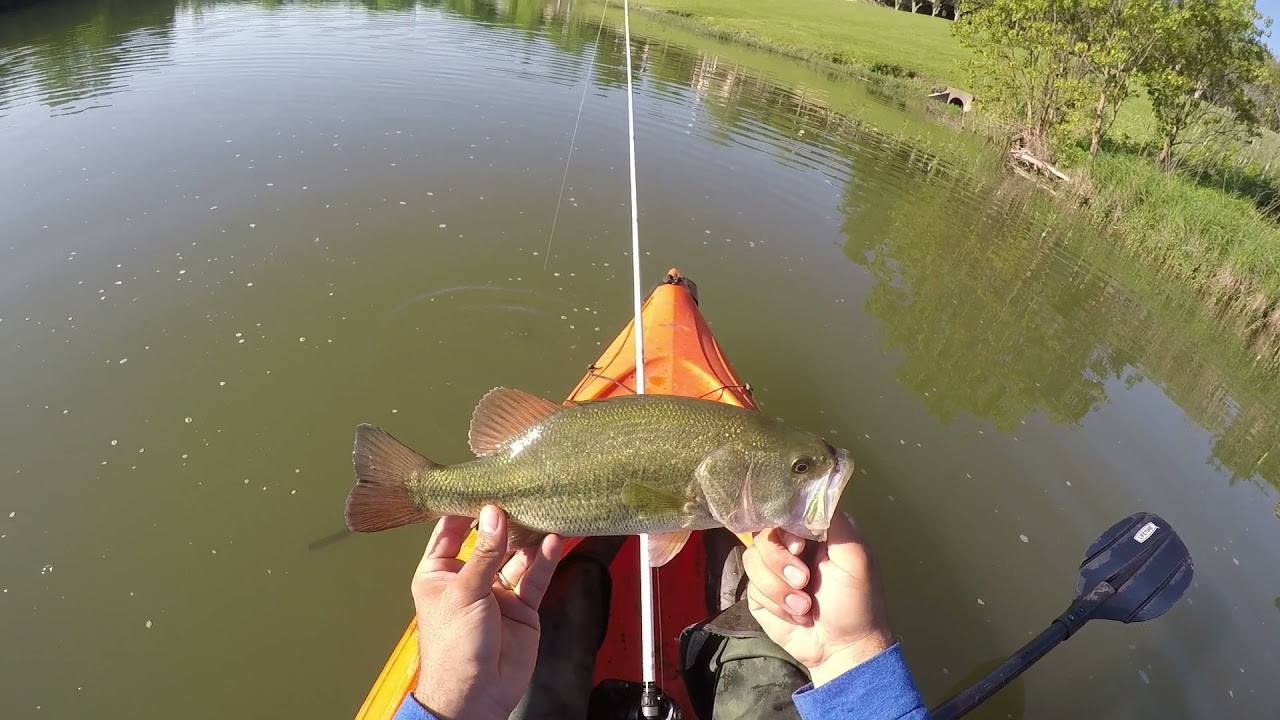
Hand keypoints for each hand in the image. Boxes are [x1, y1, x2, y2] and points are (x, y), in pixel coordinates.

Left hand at [410, 505, 563, 719]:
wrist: (476, 696)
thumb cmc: (454, 647)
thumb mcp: (464, 593)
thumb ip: (484, 553)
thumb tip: (494, 513)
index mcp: (439, 573)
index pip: (450, 530)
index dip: (465, 508)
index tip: (482, 482)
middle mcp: (469, 578)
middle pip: (489, 539)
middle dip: (504, 518)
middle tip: (521, 489)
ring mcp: (497, 591)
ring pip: (516, 555)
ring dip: (529, 536)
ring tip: (543, 509)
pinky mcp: (522, 606)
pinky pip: (535, 576)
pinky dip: (544, 558)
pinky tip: (553, 539)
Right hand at [743, 511, 893, 686]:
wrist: (841, 649)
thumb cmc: (857, 602)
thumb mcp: (856, 555)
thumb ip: (834, 520)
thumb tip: (808, 491)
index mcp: (815, 532)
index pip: (784, 510)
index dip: (784, 527)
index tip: (799, 547)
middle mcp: (793, 547)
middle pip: (763, 534)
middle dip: (780, 562)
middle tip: (804, 581)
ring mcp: (774, 570)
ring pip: (752, 560)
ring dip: (779, 588)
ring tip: (804, 607)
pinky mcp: (761, 594)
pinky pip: (752, 587)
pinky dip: (775, 603)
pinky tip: (796, 615)